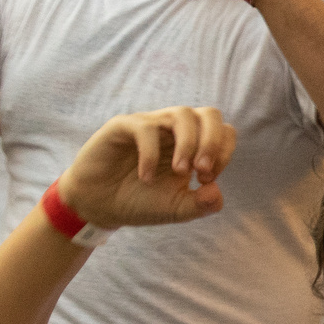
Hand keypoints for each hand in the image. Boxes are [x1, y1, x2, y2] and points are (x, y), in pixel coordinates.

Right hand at [54, 107, 235, 228]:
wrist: (100, 206)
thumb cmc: (141, 202)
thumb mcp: (178, 209)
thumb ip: (203, 204)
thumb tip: (217, 191)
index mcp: (194, 145)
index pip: (224, 132)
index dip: (223, 153)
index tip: (205, 180)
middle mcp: (175, 130)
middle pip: (210, 114)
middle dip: (213, 142)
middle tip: (202, 171)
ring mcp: (151, 125)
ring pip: (182, 114)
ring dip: (189, 144)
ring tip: (180, 172)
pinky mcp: (123, 126)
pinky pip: (146, 128)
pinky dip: (152, 154)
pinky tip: (147, 177)